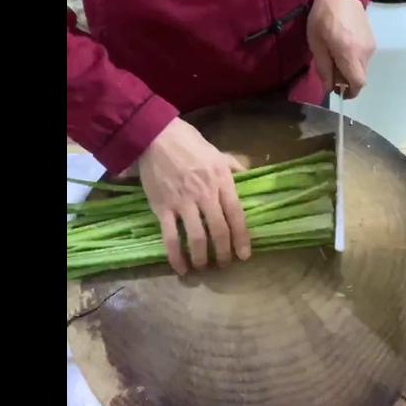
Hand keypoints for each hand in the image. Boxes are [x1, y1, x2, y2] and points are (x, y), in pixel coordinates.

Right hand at [137, 118, 250, 274]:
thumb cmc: (189, 143)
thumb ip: (234, 167)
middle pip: (219, 230)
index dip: (242, 237)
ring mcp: (182, 202)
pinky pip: (170, 237)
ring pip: (196, 237)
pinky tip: (181, 268)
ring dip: (202, 257)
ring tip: (204, 267)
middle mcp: (204, 194)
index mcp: (221, 180)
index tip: (245, 254)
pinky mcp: (162, 208)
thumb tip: (249, 178)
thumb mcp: (218, 152)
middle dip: (223, 252)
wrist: (156, 137)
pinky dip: (176, 256)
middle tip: (225, 264)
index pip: (236, 213)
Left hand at [307, 0, 375, 98]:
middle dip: (347, 80)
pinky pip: (364, 58)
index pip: (358, 83)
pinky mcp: (373, 40)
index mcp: (349, 53)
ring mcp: (371, 46)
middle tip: (331, 71)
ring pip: (362, 68)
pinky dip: (354, 60)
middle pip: (360, 77)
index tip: (339, 92)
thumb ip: (323, 67)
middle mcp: (365, 52)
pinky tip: (343, 47)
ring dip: (350, 69)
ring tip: (335, 55)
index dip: (350, 92)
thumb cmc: (323, 16)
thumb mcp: (316, 43)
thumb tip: (330, 87)